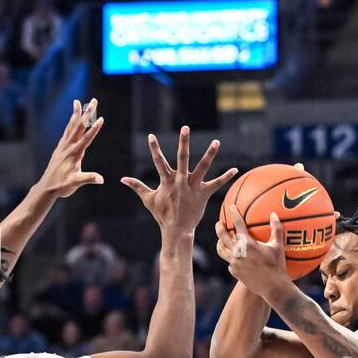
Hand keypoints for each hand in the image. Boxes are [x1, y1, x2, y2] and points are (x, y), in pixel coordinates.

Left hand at [37, 98, 105, 197]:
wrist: (47, 187)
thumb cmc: (62, 186)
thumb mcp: (76, 183)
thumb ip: (88, 179)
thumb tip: (100, 179)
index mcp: (74, 153)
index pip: (86, 138)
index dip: (94, 129)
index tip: (101, 118)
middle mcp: (68, 147)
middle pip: (79, 126)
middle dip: (87, 113)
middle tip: (93, 101)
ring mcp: (62, 147)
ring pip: (71, 127)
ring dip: (76, 114)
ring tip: (78, 102)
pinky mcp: (59, 149)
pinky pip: (66, 133)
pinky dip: (70, 124)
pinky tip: (72, 121)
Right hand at [122, 127, 236, 235]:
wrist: (176, 229)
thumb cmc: (162, 214)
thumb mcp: (148, 199)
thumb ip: (137, 186)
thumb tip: (122, 179)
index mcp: (167, 180)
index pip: (159, 161)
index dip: (154, 148)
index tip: (151, 136)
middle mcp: (181, 181)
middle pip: (182, 157)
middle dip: (183, 142)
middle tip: (185, 128)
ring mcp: (193, 187)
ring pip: (203, 167)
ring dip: (210, 154)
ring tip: (216, 142)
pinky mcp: (203, 194)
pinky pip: (216, 184)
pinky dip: (226, 177)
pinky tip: (235, 169)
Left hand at [215, 206, 291, 304]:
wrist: (273, 288)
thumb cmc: (277, 266)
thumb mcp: (278, 246)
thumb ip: (276, 229)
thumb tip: (274, 214)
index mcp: (247, 243)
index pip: (238, 224)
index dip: (234, 213)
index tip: (231, 207)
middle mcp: (237, 252)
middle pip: (223, 236)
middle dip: (219, 227)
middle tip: (219, 223)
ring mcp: (234, 263)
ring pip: (221, 250)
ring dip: (220, 243)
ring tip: (220, 240)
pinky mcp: (235, 273)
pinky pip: (230, 263)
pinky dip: (231, 259)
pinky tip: (234, 258)